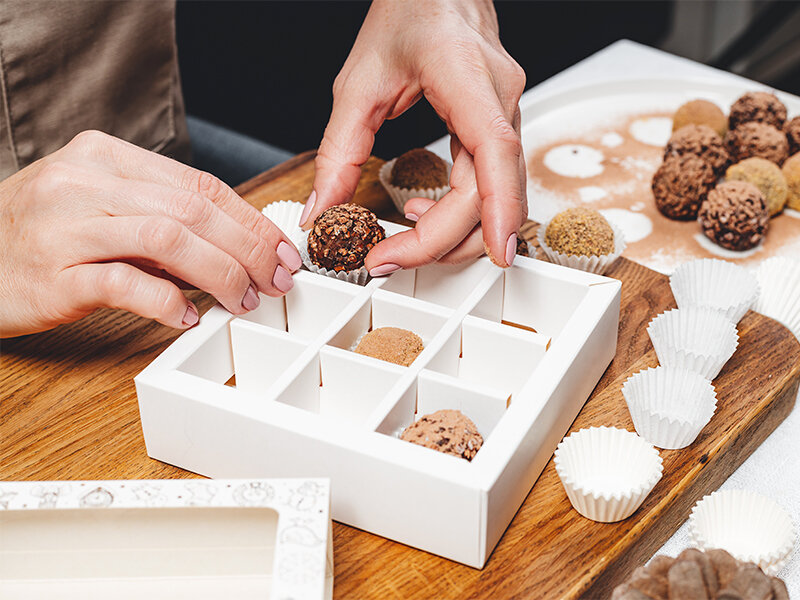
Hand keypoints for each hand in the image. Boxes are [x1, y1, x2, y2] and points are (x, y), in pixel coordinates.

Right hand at [0, 130, 301, 336]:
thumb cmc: (41, 235)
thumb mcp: (101, 207)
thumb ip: (160, 218)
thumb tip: (236, 248)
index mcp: (105, 157)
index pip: (199, 183)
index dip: (250, 220)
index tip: (281, 250)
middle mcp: (85, 182)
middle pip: (192, 209)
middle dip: (248, 248)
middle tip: (276, 280)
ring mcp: (65, 226)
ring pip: (166, 238)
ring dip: (219, 272)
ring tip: (243, 299)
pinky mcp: (51, 274)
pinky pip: (122, 283)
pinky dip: (165, 301)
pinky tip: (187, 317)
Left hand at [301, 0, 526, 270]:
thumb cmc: (407, 15)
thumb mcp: (357, 84)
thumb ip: (339, 152)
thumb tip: (323, 209)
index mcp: (465, 75)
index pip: (495, 150)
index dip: (500, 208)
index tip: (492, 254)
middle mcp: (500, 96)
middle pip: (491, 188)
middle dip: (446, 239)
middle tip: (389, 259)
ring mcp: (508, 111)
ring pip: (499, 193)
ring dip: (457, 233)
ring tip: (404, 241)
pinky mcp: (502, 125)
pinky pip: (493, 182)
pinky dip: (463, 212)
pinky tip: (424, 214)